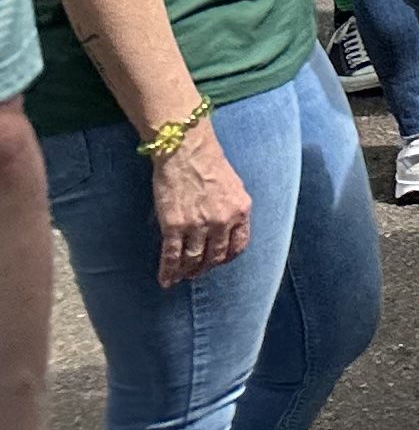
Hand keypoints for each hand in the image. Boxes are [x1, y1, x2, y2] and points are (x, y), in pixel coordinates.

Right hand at [150, 119, 248, 286]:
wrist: (187, 150)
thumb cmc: (210, 163)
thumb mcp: (234, 187)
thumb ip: (233, 210)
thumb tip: (228, 229)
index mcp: (241, 210)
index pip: (238, 246)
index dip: (226, 258)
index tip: (217, 262)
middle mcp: (222, 220)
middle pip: (215, 257)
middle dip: (205, 268)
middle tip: (195, 273)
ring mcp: (198, 225)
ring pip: (193, 260)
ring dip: (186, 272)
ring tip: (180, 277)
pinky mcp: (174, 225)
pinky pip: (172, 256)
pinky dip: (168, 271)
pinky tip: (165, 279)